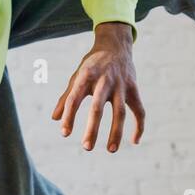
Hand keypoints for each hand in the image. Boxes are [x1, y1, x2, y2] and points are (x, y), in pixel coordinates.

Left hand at [51, 21, 144, 151]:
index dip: (69, 116)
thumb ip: (66, 97)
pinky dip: (139, 126)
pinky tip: (134, 141)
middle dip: (92, 128)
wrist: (115, 45)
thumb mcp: (77, 76)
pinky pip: (139, 110)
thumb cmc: (92, 64)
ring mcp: (121, 85)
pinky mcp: (134, 88)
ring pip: (120, 112)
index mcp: (86, 76)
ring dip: (116, 132)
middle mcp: (104, 80)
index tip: (64, 134)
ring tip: (111, 150)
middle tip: (86, 147)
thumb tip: (55, 119)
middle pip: (98, 108)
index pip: (75, 98)